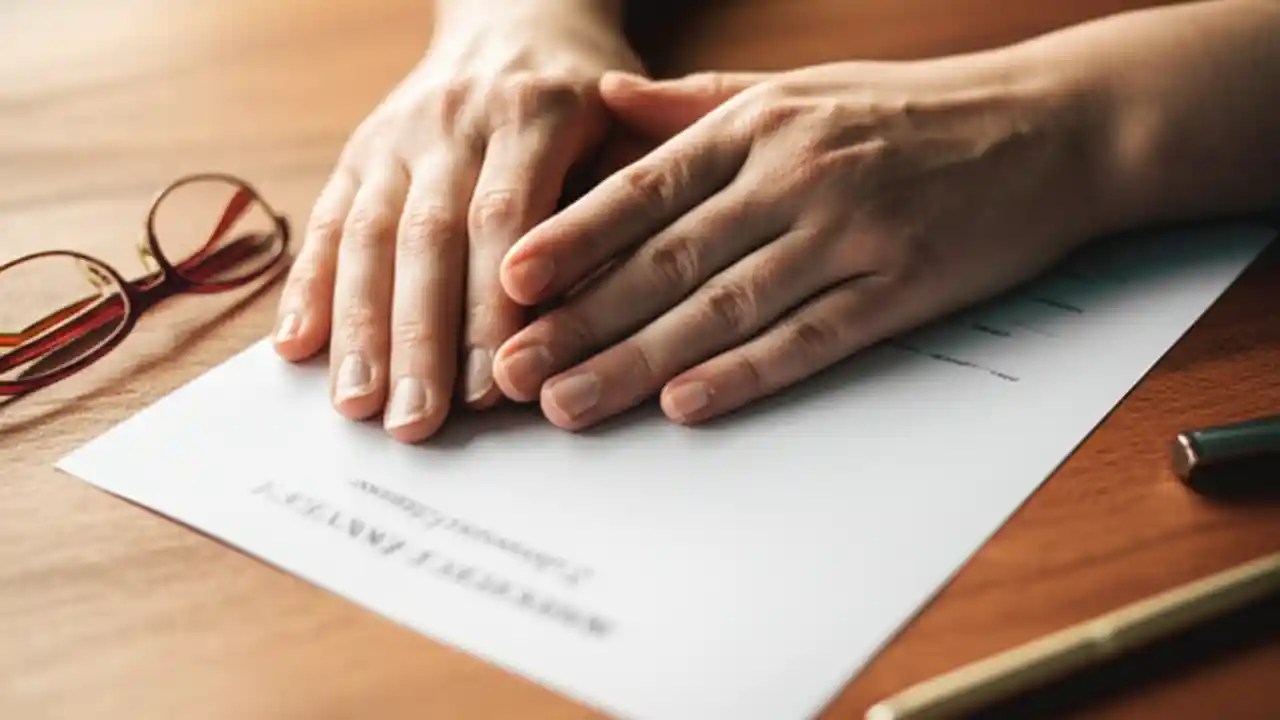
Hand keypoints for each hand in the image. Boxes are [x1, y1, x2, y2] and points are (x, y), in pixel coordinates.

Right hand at [272, 2, 641, 441]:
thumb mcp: (629, 122)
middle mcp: (455, 121)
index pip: (504, 219)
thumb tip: (619, 303)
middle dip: (419, 339)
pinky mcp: (360, 152)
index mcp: (533, 112)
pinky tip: (295, 347)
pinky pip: (329, 222)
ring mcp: (397, 135)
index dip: (493, 307)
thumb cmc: (587, 93)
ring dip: (358, 327)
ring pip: (369, 235)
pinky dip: (309, 286)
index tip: (493, 388)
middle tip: (417, 423)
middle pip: (427, 238)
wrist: (515, 14)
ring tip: (358, 406)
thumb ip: (625, 200)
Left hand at [493, 58, 1118, 428]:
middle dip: (582, 320)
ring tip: (571, 405)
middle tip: (512, 372)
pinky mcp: (903, 287)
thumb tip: (602, 102)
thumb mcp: (797, 88)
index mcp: (760, 124)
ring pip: (725, 306)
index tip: (510, 285)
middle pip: (668, 260)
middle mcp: (796, 176)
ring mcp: (851, 233)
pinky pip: (811, 336)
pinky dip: (746, 371)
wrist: (1049, 126)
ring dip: (639, 360)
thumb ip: (694, 105)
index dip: (572, 239)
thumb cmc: (909, 110)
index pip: (645, 189)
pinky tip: (687, 403)